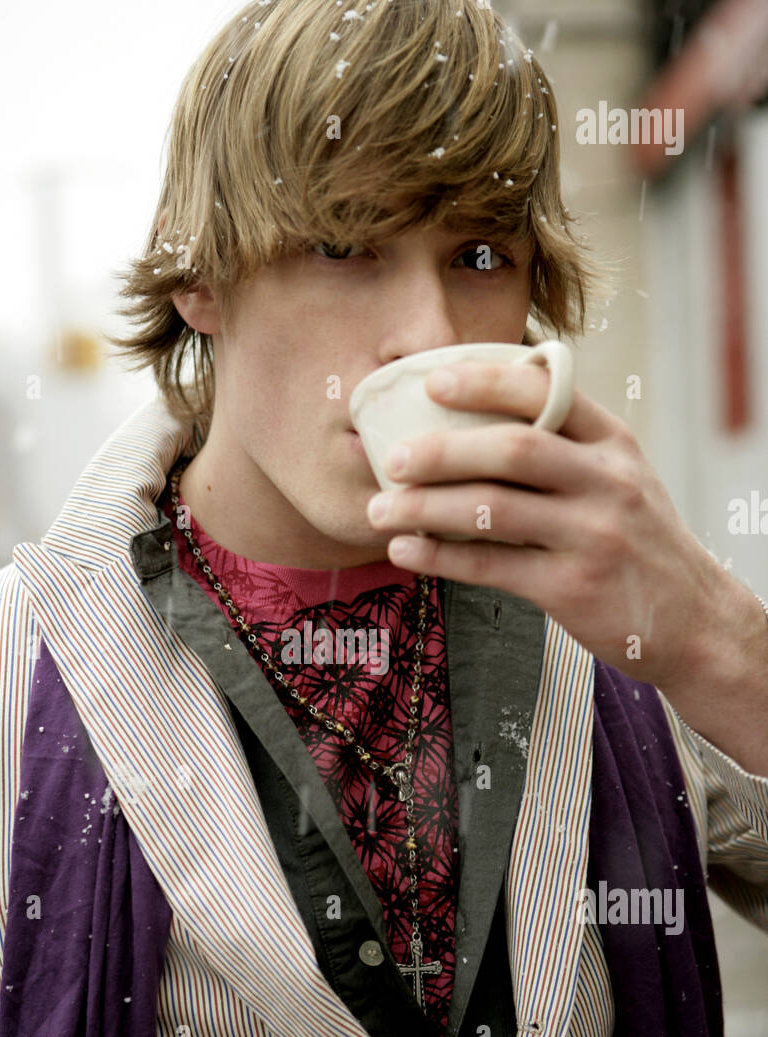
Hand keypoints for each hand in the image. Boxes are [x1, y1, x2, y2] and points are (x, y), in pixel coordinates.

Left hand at [365, 358, 751, 693]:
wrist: (692, 620)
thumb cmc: (636, 542)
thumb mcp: (619, 479)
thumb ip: (563, 449)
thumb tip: (469, 424)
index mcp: (613, 442)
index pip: (546, 392)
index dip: (485, 382)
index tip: (433, 381)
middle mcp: (608, 482)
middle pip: (512, 449)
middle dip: (442, 451)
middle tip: (392, 459)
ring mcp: (593, 536)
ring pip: (494, 510)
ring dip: (426, 508)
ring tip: (379, 510)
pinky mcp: (574, 588)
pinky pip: (492, 566)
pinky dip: (441, 557)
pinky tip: (406, 550)